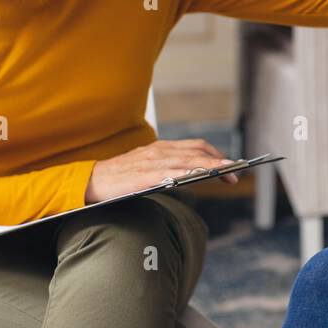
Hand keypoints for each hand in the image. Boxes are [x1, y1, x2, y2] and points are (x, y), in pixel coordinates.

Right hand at [85, 139, 239, 202]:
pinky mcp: (145, 175)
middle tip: (236, 173)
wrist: (90, 180)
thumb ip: (167, 168)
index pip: (196, 147)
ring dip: (212, 166)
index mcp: (161, 148)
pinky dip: (191, 173)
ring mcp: (153, 162)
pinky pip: (173, 173)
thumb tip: (191, 177)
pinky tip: (202, 177)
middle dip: (221, 162)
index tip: (231, 165)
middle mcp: (160, 151)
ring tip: (228, 174)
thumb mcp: (146, 166)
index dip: (216, 154)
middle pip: (198, 152)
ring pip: (190, 161)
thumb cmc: (119, 176)